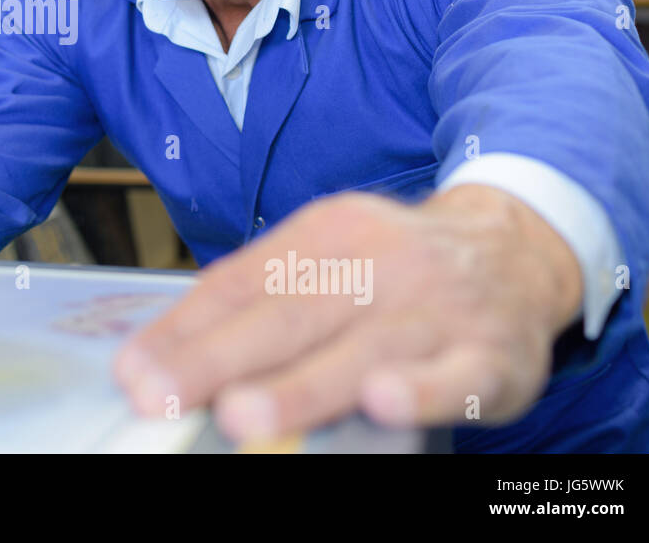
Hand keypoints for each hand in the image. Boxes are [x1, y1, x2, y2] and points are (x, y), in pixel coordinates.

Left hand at [114, 184, 583, 440]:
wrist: (514, 248)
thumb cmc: (394, 266)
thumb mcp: (326, 255)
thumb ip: (260, 294)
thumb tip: (171, 347)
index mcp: (324, 235)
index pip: (241, 283)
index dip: (184, 329)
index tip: (134, 372)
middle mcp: (376, 265)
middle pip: (288, 316)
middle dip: (217, 361)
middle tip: (161, 396)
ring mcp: (435, 310)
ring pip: (362, 351)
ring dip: (300, 386)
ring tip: (242, 414)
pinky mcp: (491, 355)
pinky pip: (456, 377)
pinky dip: (420, 391)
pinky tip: (384, 403)